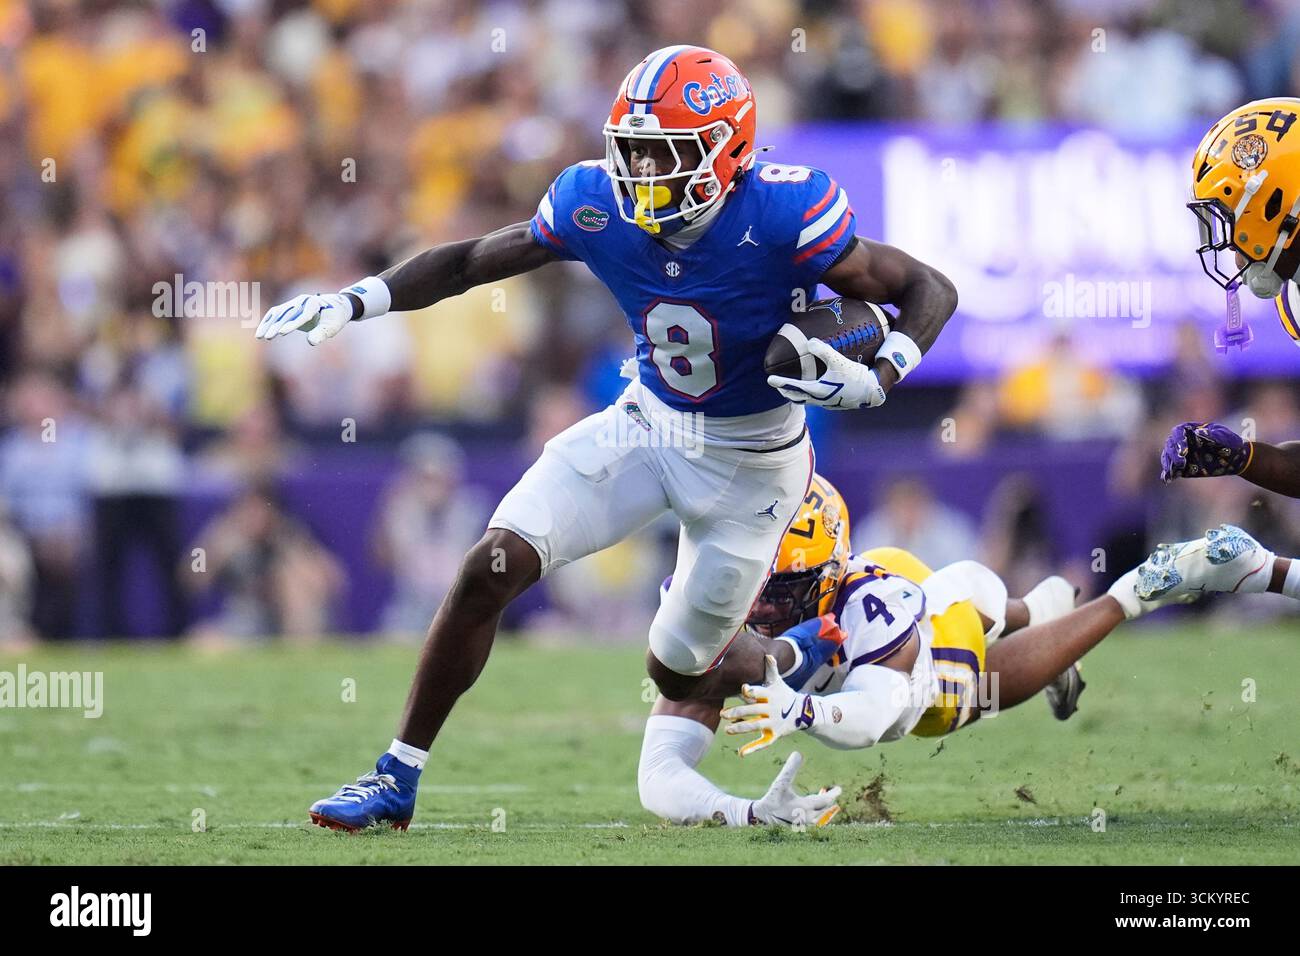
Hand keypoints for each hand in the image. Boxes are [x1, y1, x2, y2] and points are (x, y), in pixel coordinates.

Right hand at [255, 292, 355, 344]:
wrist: (336, 306)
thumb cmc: (335, 318)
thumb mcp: (333, 327)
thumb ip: (322, 333)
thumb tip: (310, 342)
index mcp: (314, 303)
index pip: (302, 315)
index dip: (292, 324)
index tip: (281, 333)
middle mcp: (302, 300)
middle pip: (287, 313)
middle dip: (277, 325)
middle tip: (269, 337)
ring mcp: (294, 303)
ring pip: (278, 313)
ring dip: (268, 324)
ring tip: (260, 337)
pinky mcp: (288, 307)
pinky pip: (275, 314)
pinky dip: (267, 322)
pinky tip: (260, 333)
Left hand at [722, 655, 815, 756]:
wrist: (802, 712)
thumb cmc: (783, 694)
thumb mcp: (778, 682)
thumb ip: (771, 670)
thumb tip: (768, 655)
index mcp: (770, 695)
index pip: (760, 692)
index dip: (752, 691)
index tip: (743, 690)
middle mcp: (771, 709)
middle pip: (753, 711)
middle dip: (738, 712)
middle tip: (723, 714)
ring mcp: (772, 723)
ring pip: (755, 726)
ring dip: (741, 728)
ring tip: (728, 730)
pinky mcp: (774, 734)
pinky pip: (763, 743)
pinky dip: (752, 748)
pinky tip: (741, 753)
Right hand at [750, 751, 840, 827]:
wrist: (762, 816)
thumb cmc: (772, 798)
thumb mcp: (780, 782)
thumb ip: (790, 768)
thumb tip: (797, 753)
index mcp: (805, 807)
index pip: (825, 801)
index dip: (833, 794)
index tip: (839, 789)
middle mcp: (807, 816)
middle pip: (825, 809)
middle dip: (830, 800)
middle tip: (834, 792)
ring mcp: (804, 822)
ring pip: (820, 815)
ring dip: (824, 807)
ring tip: (823, 796)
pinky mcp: (799, 824)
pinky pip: (814, 819)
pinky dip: (818, 811)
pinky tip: (812, 805)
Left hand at [766, 338, 886, 408]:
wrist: (873, 391)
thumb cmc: (856, 376)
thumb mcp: (839, 361)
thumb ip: (823, 350)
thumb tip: (809, 342)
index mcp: (817, 390)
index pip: (794, 387)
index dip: (781, 383)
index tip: (769, 380)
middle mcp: (820, 400)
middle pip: (798, 398)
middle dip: (787, 392)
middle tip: (779, 388)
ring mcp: (829, 403)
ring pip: (808, 401)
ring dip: (799, 395)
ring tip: (795, 390)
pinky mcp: (837, 403)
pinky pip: (819, 400)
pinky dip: (812, 395)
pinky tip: (818, 388)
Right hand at [1160, 422, 1250, 481]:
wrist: (1235, 458)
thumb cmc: (1231, 444)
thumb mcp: (1225, 437)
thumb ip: (1212, 435)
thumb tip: (1197, 433)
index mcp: (1191, 429)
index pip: (1178, 432)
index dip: (1178, 440)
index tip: (1183, 451)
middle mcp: (1183, 440)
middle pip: (1170, 445)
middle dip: (1173, 454)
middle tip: (1181, 464)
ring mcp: (1181, 454)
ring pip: (1168, 457)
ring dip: (1168, 464)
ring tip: (1173, 473)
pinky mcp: (1182, 466)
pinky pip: (1171, 469)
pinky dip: (1168, 474)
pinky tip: (1167, 480)